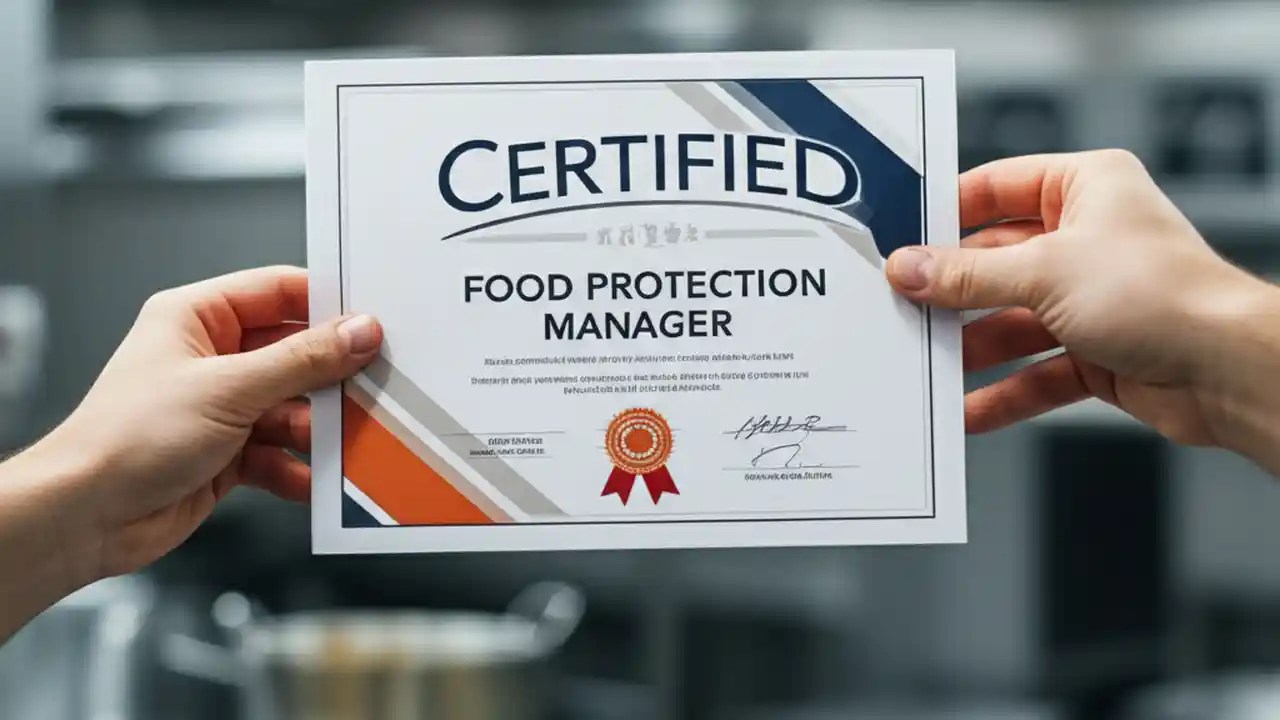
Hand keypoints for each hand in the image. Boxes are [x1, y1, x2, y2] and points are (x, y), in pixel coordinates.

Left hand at [27, 266, 381, 582]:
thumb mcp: (229, 388)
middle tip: (370, 387)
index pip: (278, 291)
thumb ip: (302, 361)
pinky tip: (312, 479)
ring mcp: (221, 406)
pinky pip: (281, 452)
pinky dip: (299, 467)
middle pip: (294, 353)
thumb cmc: (125, 439)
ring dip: (317, 427)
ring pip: (293, 406)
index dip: (327, 306)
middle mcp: (210, 357)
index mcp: (196, 317)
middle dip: (329, 377)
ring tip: (340, 440)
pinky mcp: (228, 453)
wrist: (85, 516)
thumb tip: (358, 333)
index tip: (373, 323)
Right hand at [885, 150, 1279, 467]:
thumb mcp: (1044, 273)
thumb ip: (968, 275)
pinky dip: (1004, 392)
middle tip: (904, 308)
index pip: (998, 188)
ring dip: (972, 347)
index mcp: (1085, 188)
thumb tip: (911, 267)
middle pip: (996, 262)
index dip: (948, 213)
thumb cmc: (1166, 295)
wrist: (1228, 370)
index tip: (902, 238)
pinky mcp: (1096, 351)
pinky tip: (970, 408)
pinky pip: (1035, 370)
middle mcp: (1088, 238)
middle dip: (953, 293)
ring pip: (1011, 320)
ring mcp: (1091, 298)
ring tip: (929, 363)